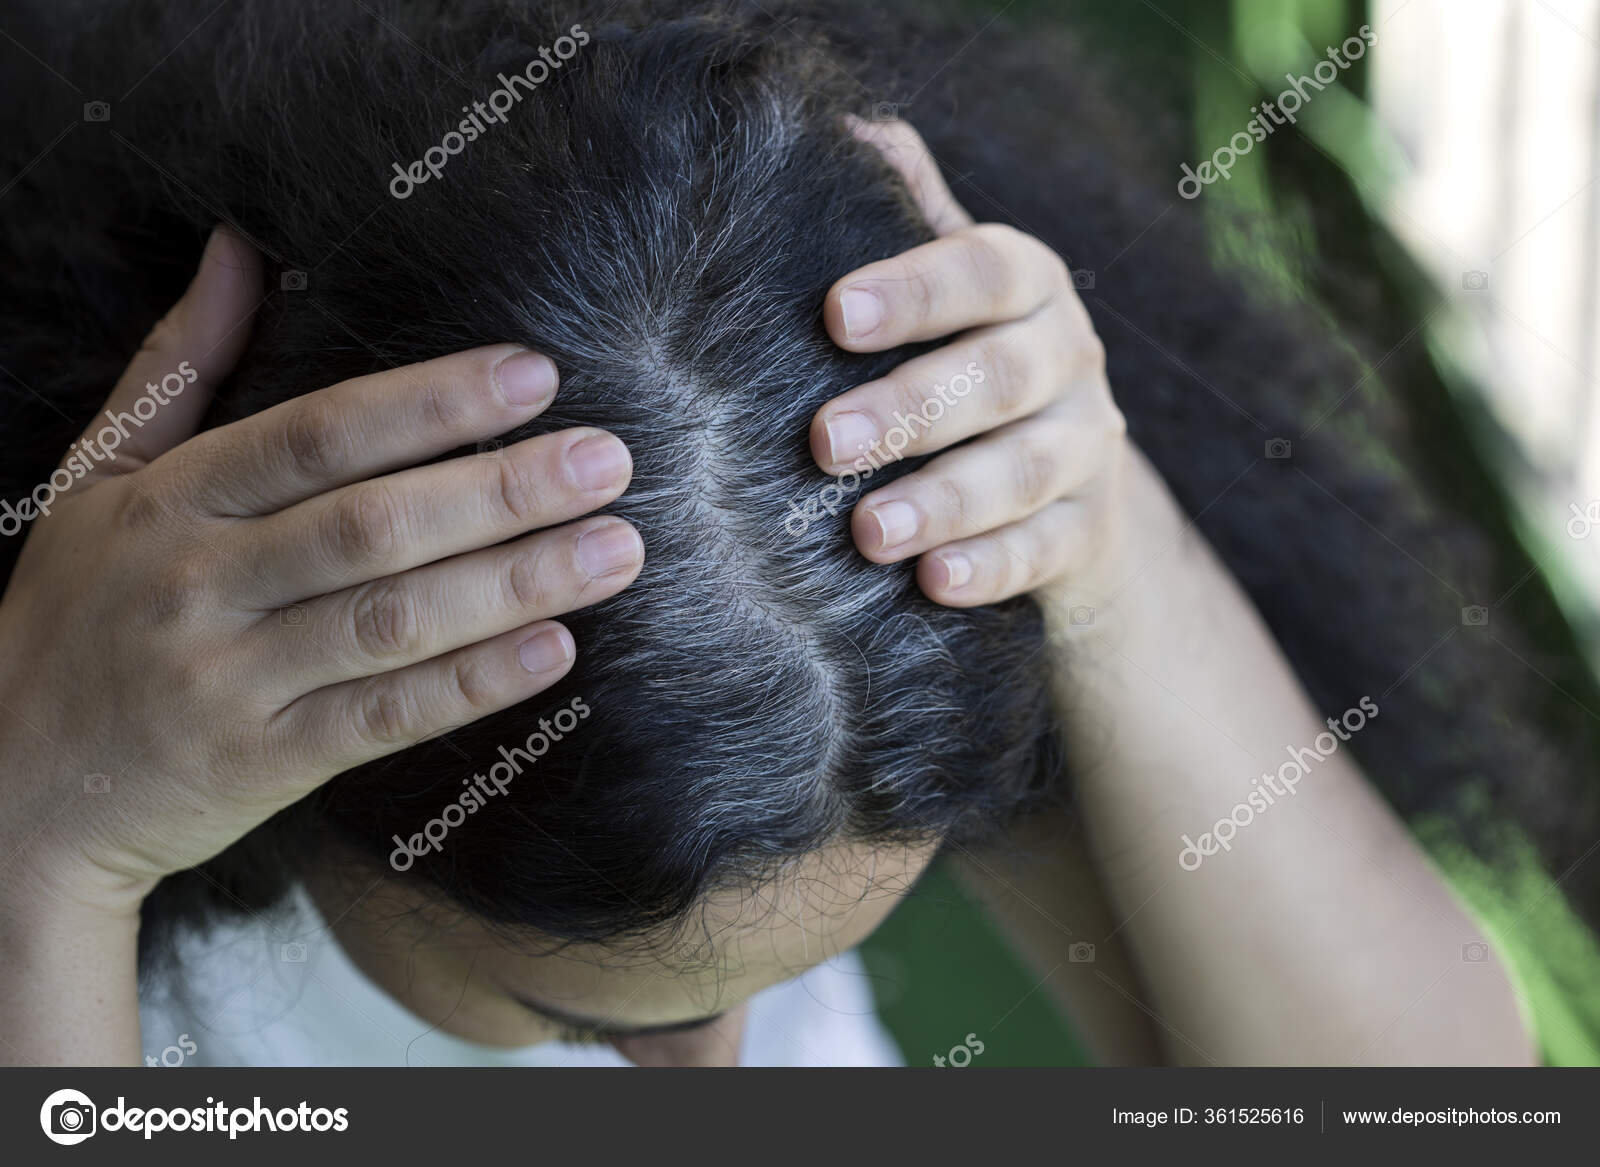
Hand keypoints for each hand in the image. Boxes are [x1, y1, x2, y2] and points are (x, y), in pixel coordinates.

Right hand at [0, 227, 642, 914]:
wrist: (12, 789)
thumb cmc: (72, 615)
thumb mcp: (99, 480)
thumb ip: (177, 367)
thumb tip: (237, 250)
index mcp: (170, 500)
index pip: (317, 435)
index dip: (431, 402)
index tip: (534, 376)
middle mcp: (199, 582)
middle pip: (373, 524)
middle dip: (503, 489)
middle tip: (611, 461)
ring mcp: (229, 679)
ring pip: (392, 619)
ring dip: (515, 581)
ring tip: (618, 549)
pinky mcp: (260, 763)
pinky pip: (381, 718)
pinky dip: (471, 685)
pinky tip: (556, 649)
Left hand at [814, 117, 1126, 605]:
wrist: (1063, 486)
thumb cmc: (967, 366)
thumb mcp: (950, 293)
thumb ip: (909, 217)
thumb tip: (847, 131)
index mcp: (1028, 287)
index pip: (983, 271)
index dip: (916, 290)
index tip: (835, 314)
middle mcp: (1070, 358)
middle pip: (998, 377)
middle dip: (910, 411)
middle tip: (822, 442)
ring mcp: (1087, 449)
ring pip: (1023, 470)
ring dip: (944, 501)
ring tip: (869, 532)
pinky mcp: (1088, 532)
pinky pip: (1047, 552)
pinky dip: (992, 568)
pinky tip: (935, 584)